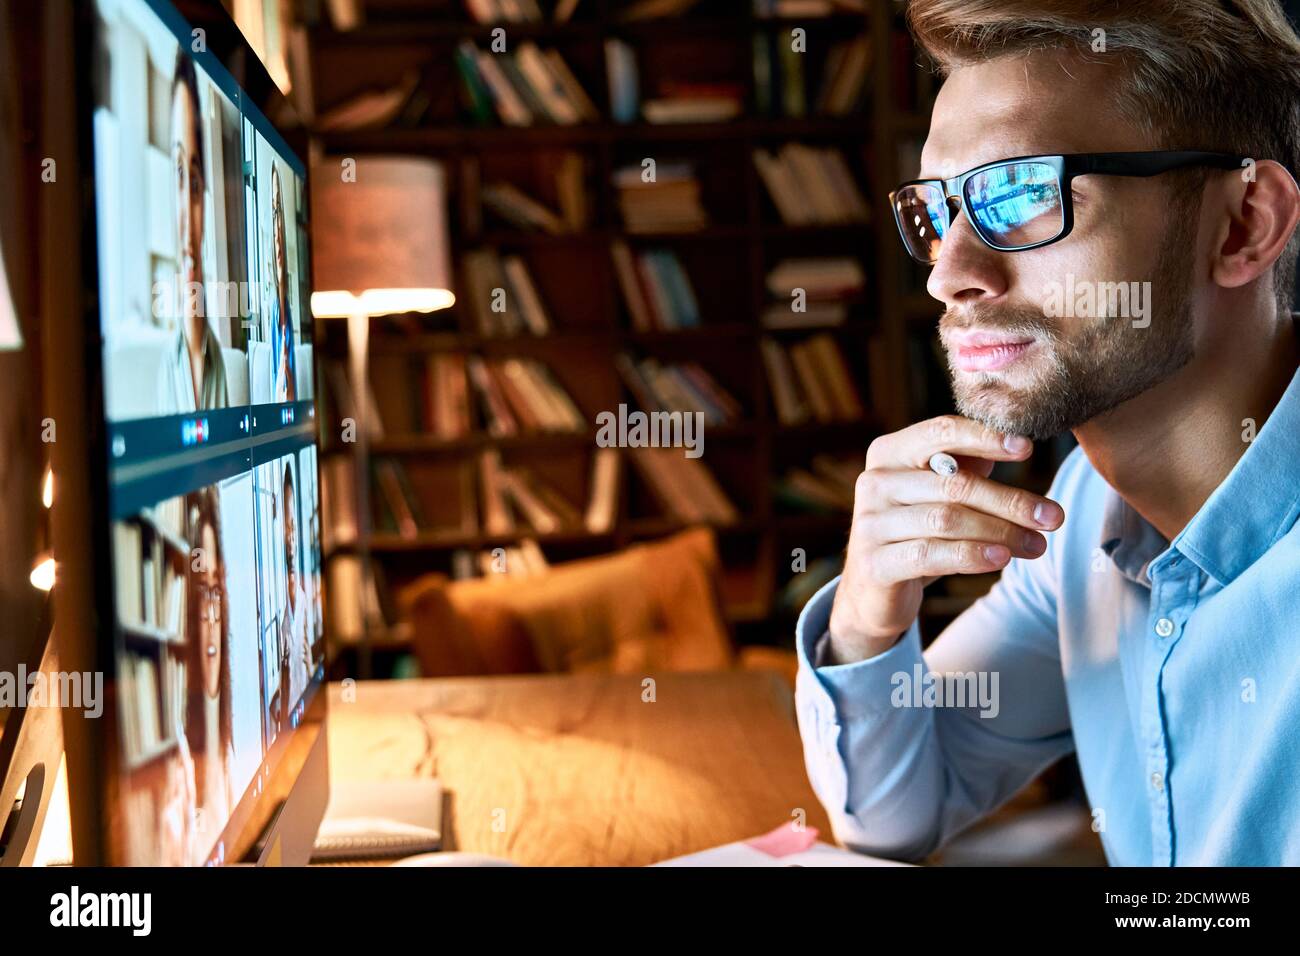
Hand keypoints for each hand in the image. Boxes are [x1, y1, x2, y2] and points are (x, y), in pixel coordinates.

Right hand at [827, 415, 1064, 662]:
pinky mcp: (874, 563)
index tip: (1027, 449)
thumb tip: (1019, 443)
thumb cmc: (916, 530)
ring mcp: (869, 523)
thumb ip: (967, 465)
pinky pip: (930, 554)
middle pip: (954, 484)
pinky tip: (1002, 558)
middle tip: (1053, 517)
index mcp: (888, 452)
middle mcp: (873, 482)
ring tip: (1038, 544)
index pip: (941, 432)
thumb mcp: (939, 492)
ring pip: (947, 520)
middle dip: (1010, 501)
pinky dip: (972, 555)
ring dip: (1001, 532)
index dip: (986, 438)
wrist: (874, 588)